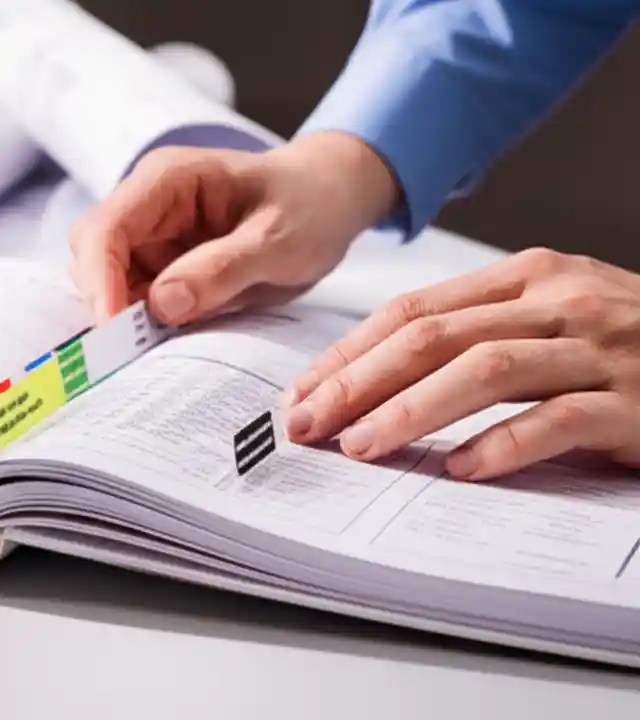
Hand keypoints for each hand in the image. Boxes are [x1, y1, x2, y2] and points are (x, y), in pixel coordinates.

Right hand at [69, 132, 398, 324]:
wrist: (331, 200)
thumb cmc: (311, 205)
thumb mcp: (280, 240)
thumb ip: (223, 269)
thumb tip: (160, 303)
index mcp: (168, 180)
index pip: (107, 227)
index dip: (99, 279)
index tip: (113, 328)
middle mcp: (147, 205)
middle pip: (92, 254)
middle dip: (105, 300)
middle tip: (131, 349)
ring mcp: (151, 237)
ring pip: (107, 282)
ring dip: (123, 317)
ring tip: (154, 347)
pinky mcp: (160, 266)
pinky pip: (134, 299)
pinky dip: (141, 325)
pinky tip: (163, 342)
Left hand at [284, 248, 639, 479]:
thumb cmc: (626, 344)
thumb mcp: (547, 318)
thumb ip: (473, 334)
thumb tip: (370, 377)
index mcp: (525, 277)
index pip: (412, 311)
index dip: (347, 354)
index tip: (299, 394)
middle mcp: (557, 301)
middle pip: (433, 337)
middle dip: (357, 382)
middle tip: (307, 425)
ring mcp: (599, 349)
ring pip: (484, 370)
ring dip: (412, 410)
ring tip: (362, 447)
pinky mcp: (636, 403)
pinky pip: (558, 420)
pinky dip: (502, 444)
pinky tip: (459, 469)